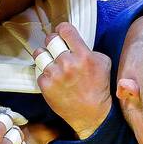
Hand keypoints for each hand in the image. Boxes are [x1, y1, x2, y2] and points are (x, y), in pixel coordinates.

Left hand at [33, 22, 112, 138]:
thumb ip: (89, 49)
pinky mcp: (45, 86)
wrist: (92, 113)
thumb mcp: (103, 62)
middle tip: (55, 48)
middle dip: (53, 42)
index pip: (65, 30)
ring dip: (45, 56)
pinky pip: (39, 71)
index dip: (62, 29)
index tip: (61, 32)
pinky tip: (53, 78)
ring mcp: (55, 74)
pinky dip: (45, 74)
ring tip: (51, 62)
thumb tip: (75, 40)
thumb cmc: (99, 88)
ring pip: (40, 54)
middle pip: (50, 39)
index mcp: (83, 55)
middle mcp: (67, 63)